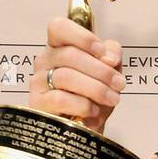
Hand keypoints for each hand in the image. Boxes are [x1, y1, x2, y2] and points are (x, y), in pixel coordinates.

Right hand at [30, 16, 125, 135]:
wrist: (84, 130)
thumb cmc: (93, 97)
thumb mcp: (108, 73)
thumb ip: (111, 56)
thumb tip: (110, 56)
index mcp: (60, 47)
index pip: (59, 28)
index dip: (82, 36)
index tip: (102, 51)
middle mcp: (45, 61)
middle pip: (69, 55)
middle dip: (101, 70)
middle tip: (119, 84)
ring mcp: (39, 82)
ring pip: (66, 77)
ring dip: (96, 88)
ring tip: (112, 99)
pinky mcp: (38, 104)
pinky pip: (60, 99)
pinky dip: (82, 105)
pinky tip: (94, 111)